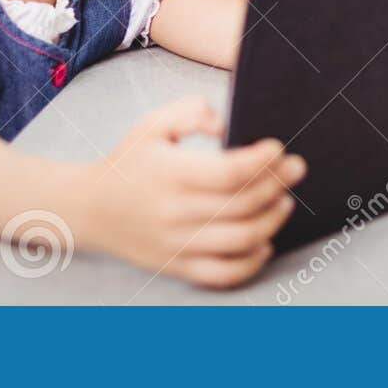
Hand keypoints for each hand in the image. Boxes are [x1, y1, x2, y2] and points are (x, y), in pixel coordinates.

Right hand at [83, 96, 303, 287]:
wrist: (90, 207)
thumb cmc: (129, 160)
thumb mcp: (152, 123)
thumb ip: (191, 112)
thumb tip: (227, 124)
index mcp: (170, 174)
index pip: (228, 172)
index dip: (262, 161)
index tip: (278, 148)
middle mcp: (174, 212)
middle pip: (241, 205)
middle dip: (277, 184)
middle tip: (297, 168)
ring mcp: (176, 243)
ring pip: (239, 240)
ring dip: (271, 220)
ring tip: (285, 200)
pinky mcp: (178, 265)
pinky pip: (222, 274)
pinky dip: (251, 263)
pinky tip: (265, 242)